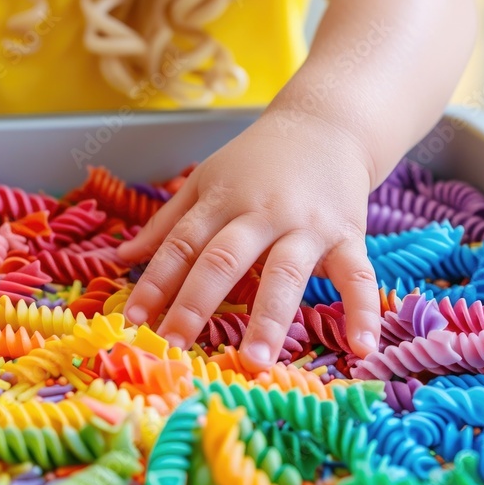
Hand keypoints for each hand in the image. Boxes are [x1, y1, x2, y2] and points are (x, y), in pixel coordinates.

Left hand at [117, 111, 381, 370]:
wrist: (327, 123)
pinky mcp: (348, 234)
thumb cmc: (257, 160)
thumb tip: (122, 258)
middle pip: (223, 260)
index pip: (181, 245)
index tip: (134, 320)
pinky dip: (361, 310)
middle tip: (175, 346)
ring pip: (285, 273)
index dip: (155, 282)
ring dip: (269, 319)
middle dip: (196, 304)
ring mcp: (307, 225)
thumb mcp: (206, 180)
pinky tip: (360, 347)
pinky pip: (357, 276)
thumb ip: (167, 222)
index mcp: (221, 199)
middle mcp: (261, 213)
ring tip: (254, 361)